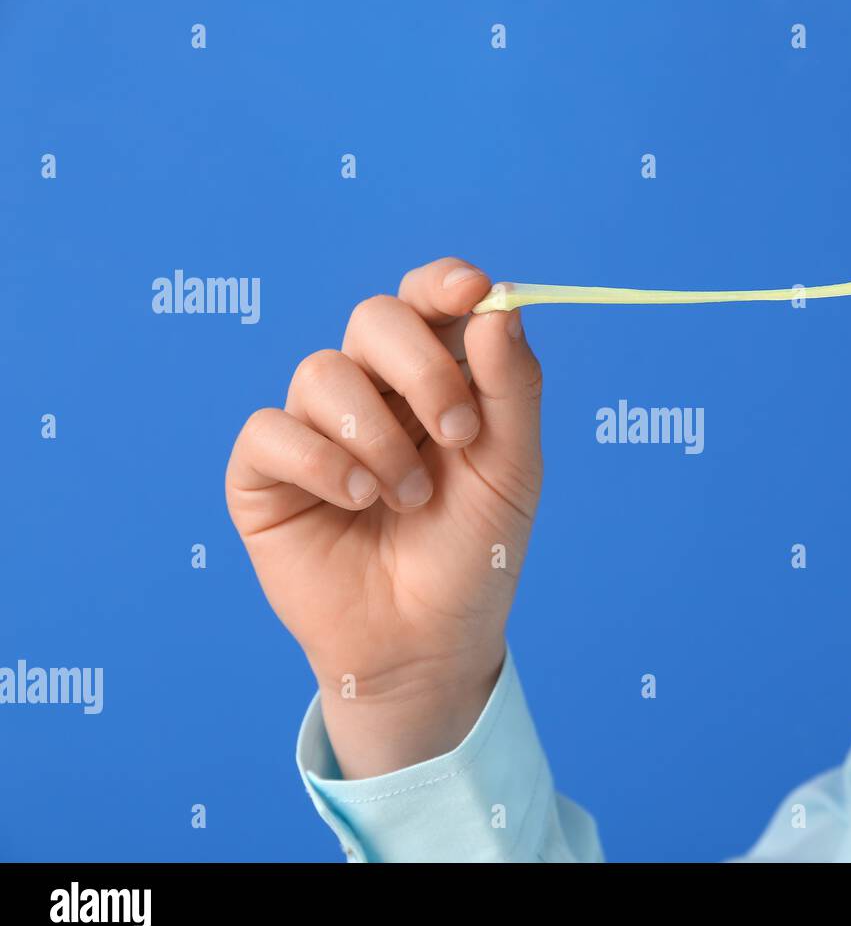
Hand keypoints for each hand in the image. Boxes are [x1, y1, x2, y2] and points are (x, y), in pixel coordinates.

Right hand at [226, 258, 542, 777]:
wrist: (428, 642)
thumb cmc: (474, 555)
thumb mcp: (512, 471)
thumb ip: (511, 387)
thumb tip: (498, 304)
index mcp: (434, 380)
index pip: (428, 301)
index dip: (443, 284)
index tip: (473, 292)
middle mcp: (371, 392)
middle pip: (373, 319)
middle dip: (420, 368)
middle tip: (457, 434)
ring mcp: (315, 429)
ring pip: (322, 372)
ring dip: (377, 437)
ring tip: (408, 500)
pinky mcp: (264, 473)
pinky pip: (272, 429)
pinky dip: (322, 462)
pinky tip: (356, 502)